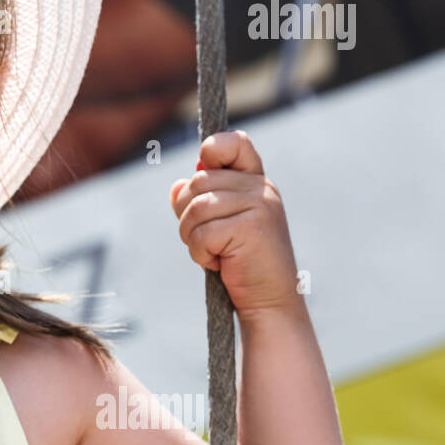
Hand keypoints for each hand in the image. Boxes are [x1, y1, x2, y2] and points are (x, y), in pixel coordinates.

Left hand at [169, 130, 304, 319]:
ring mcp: (259, 206)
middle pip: (197, 183)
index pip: (235, 143)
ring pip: (196, 208)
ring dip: (192, 238)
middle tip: (207, 240)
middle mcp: (261, 188)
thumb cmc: (240, 262)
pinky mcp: (251, 228)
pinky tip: (220, 263)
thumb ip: (198, 201)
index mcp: (255, 181)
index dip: (213, 149)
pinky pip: (202, 233)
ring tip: (214, 253)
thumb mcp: (217, 224)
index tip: (205, 168)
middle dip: (187, 216)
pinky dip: (200, 254)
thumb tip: (176, 186)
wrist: (268, 301)